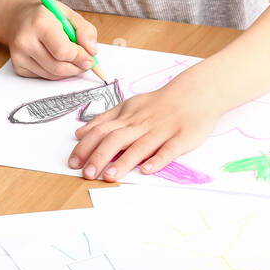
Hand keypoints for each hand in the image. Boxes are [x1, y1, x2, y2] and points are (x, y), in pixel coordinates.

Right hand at [4, 0, 98, 78]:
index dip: (80, 57)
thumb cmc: (47, 15)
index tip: (90, 58)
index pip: (63, 51)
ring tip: (73, 60)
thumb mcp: (69, 14)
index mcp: (39, 22)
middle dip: (77, 68)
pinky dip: (56, 72)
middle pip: (58, 67)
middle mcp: (25, 40)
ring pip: (52, 75)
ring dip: (69, 71)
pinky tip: (56, 60)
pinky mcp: (17, 66)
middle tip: (86, 63)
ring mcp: (18, 55)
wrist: (18, 17)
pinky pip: (44, 76)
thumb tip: (92, 51)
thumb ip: (86, 30)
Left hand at [68, 82, 218, 181]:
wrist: (196, 92)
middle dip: (99, 156)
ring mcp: (162, 130)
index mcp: (128, 116)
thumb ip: (105, 119)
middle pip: (116, 139)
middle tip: (86, 173)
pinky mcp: (181, 137)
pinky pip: (168, 149)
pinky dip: (158, 159)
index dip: (86, 146)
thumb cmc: (160, 103)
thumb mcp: (129, 106)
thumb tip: (80, 133)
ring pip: (140, 146)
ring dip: (124, 161)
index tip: (72, 162)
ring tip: (109, 176)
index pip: (102, 130)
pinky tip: (147, 170)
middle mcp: (142, 123)